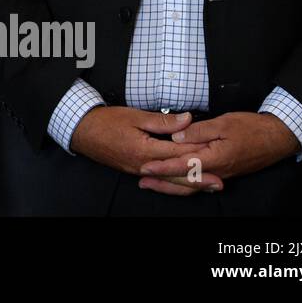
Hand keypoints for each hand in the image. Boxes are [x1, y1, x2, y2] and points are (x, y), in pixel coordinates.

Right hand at [70, 106, 224, 194]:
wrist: (82, 131)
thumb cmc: (106, 121)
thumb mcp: (135, 116)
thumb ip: (163, 121)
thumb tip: (187, 120)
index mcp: (145, 150)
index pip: (177, 152)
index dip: (197, 152)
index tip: (215, 152)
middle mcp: (143, 165)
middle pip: (176, 174)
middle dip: (198, 178)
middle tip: (219, 182)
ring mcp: (138, 171)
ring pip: (168, 181)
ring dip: (189, 185)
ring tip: (207, 187)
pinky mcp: (135, 171)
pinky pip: (159, 180)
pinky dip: (173, 184)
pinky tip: (183, 184)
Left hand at [138, 111, 299, 192]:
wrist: (277, 138)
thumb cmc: (251, 128)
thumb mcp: (224, 123)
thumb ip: (199, 131)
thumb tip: (176, 136)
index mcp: (215, 158)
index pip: (183, 166)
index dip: (162, 167)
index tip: (145, 168)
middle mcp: (217, 171)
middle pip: (185, 182)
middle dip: (162, 183)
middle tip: (142, 182)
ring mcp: (221, 174)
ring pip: (193, 185)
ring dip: (172, 185)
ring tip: (153, 183)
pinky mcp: (224, 172)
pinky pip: (201, 182)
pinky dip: (185, 183)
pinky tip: (176, 180)